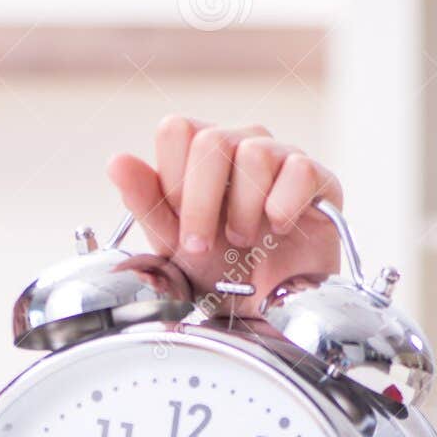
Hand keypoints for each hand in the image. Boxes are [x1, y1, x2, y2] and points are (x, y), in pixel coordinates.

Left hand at [104, 115, 342, 311]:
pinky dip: (281, 210)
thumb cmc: (218, 269)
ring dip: (241, 212)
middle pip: (211, 139)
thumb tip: (118, 162)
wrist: (263, 307)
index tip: (178, 223)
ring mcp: (281, 155)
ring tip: (243, 240)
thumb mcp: (170, 242)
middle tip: (203, 245)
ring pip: (254, 154)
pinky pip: (299, 171)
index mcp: (199, 153)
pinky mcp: (319, 177)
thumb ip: (145, 201)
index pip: (176, 129)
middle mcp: (240, 143)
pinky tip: (277, 230)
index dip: (172, 180)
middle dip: (200, 204)